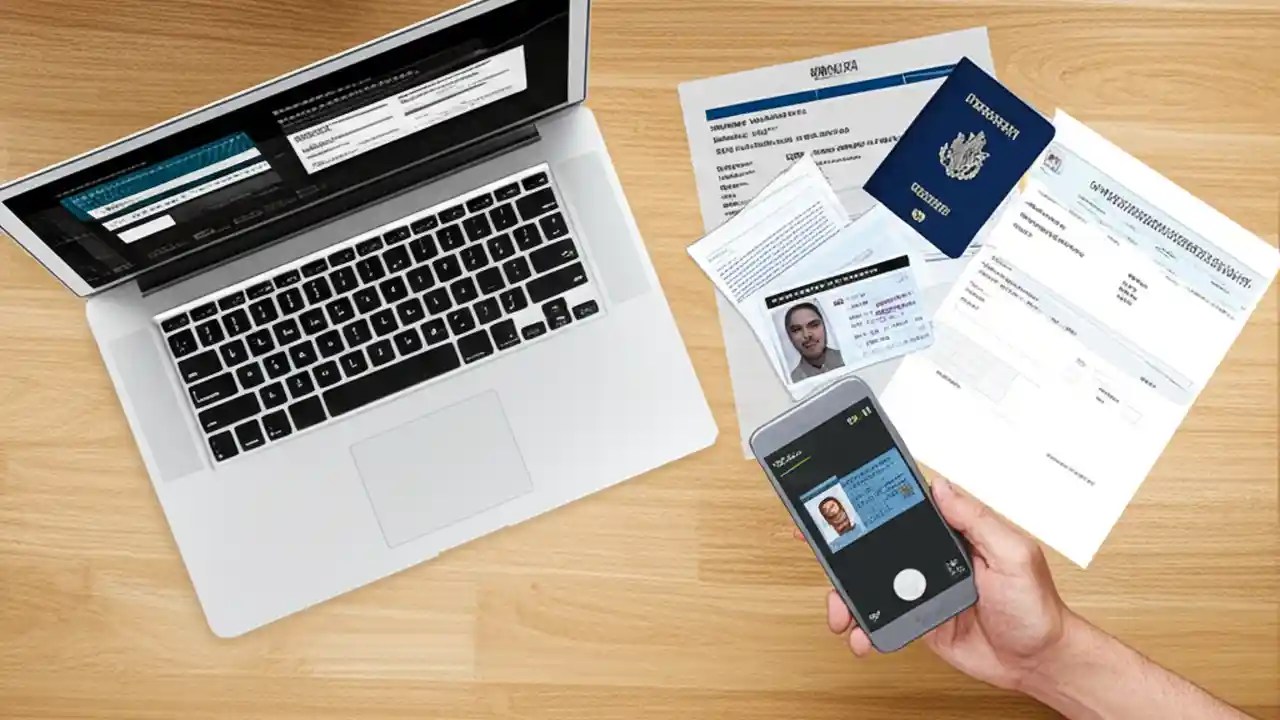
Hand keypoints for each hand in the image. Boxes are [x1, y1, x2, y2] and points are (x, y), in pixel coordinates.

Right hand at [812, 477, 1073, 690]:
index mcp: (952, 532)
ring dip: (846, 593)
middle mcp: (931, 556)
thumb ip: (976, 519)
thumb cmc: (1036, 606)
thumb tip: (942, 486)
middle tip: (814, 544)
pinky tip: (861, 632)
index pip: (903, 506)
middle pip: (875, 543)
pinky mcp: (916, 617)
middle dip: (840, 545)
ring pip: (869, 582)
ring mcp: (920, 587)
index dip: (869, 499)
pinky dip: (864, 625)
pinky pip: (880, 616)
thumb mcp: (1013, 553)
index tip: (839, 494)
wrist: (1036, 661)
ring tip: (840, 609)